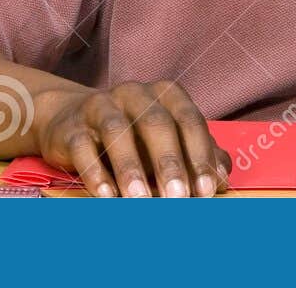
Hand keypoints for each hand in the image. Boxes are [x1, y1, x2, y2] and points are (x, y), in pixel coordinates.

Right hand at [31, 81, 231, 197]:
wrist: (72, 119)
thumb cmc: (134, 133)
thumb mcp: (169, 140)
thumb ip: (198, 154)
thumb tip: (223, 180)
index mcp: (166, 94)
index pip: (189, 120)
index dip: (200, 156)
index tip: (206, 192)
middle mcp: (136, 93)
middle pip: (156, 124)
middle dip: (169, 163)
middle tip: (178, 198)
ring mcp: (101, 106)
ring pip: (117, 132)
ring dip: (130, 167)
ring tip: (140, 200)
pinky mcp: (72, 126)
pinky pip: (83, 147)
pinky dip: (95, 173)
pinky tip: (107, 196)